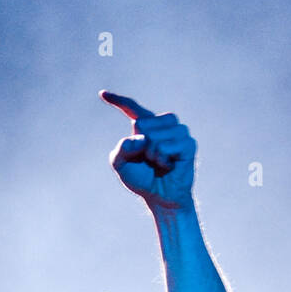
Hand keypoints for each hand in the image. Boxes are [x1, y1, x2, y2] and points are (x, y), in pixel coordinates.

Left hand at [100, 90, 195, 210]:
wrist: (160, 198)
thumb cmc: (142, 179)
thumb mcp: (121, 165)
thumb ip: (122, 148)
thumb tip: (142, 139)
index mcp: (146, 125)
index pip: (131, 108)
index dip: (117, 100)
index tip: (102, 94)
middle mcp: (163, 124)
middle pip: (141, 123)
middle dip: (140, 146)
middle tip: (150, 159)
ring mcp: (178, 132)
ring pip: (154, 135)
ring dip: (152, 154)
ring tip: (159, 162)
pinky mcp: (188, 143)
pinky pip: (166, 146)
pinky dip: (162, 159)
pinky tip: (169, 165)